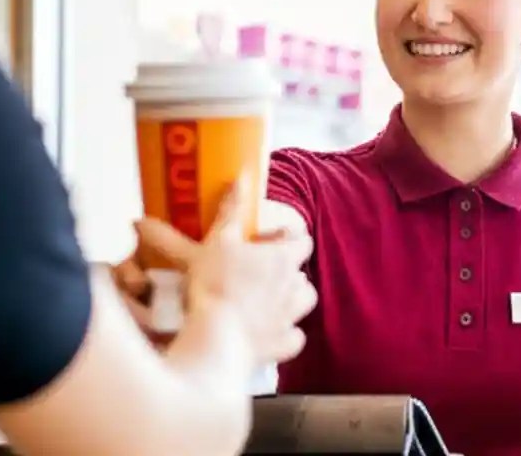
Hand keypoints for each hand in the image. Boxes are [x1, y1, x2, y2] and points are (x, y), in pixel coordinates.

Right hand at [112, 176, 316, 364]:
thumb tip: (243, 174)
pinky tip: (267, 333)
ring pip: (304, 304)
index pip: (303, 241)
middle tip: (258, 273)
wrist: (215, 339)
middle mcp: (295, 287)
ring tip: (266, 301)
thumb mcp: (218, 238)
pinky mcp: (282, 347)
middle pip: (303, 274)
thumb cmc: (216, 284)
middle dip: (287, 272)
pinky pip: (293, 339)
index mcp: (283, 258)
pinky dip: (284, 335)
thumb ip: (232, 207)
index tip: (268, 241)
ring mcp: (291, 319)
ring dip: (291, 301)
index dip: (288, 239)